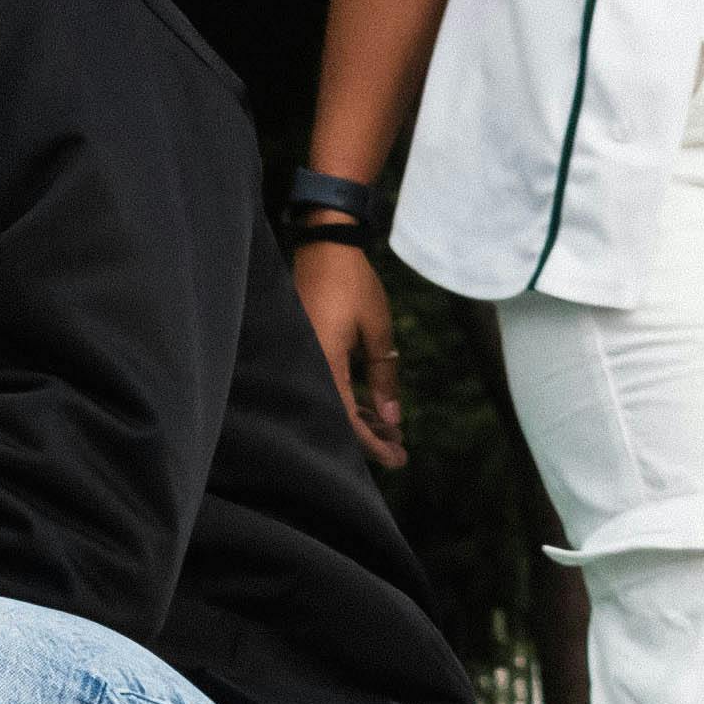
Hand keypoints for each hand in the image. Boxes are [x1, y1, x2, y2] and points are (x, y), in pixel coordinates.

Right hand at [292, 240, 409, 467]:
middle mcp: (308, 365)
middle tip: (399, 450)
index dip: (372, 443)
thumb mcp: (377, 330)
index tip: (397, 457)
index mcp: (324, 363)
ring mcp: (304, 357)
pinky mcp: (305, 349)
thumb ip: (384, 376)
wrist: (324, 246)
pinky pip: (327, 384)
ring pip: (332, 402)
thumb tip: (392, 418)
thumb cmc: (352, 283)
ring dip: (361, 418)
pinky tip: (371, 405)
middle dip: (370, 437)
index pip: (347, 419)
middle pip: (337, 418)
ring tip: (391, 429)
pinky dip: (348, 398)